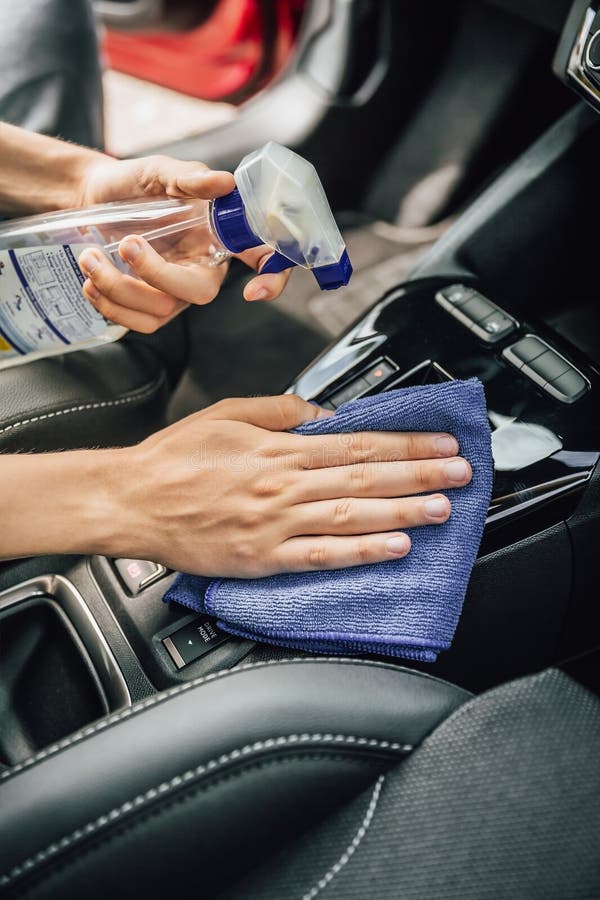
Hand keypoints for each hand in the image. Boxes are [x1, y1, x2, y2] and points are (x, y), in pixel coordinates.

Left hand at [76, 155, 291, 332]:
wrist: (91, 197)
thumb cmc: (135, 184)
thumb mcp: (161, 171)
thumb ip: (191, 178)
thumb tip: (223, 182)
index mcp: (218, 238)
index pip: (263, 259)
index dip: (271, 279)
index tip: (252, 290)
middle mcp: (201, 270)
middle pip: (201, 294)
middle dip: (158, 275)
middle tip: (126, 243)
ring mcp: (174, 294)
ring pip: (161, 313)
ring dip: (120, 289)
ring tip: (90, 258)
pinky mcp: (145, 307)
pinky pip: (137, 324)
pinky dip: (109, 306)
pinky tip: (90, 282)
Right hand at [117, 395, 471, 576]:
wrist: (132, 500)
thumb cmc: (174, 459)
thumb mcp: (227, 413)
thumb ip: (279, 410)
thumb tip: (322, 414)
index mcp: (279, 449)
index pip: (358, 443)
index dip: (405, 442)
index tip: (439, 443)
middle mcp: (286, 485)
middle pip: (367, 476)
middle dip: (420, 473)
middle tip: (461, 473)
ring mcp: (277, 524)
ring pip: (354, 514)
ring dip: (404, 510)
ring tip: (443, 508)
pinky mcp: (264, 558)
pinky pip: (322, 556)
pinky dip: (362, 552)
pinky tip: (394, 547)